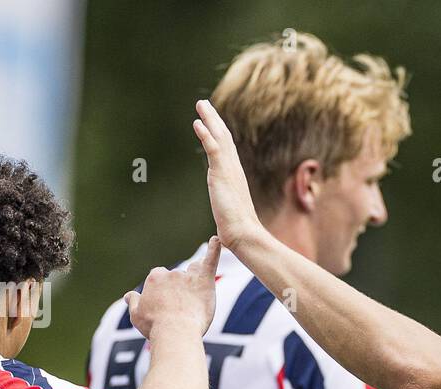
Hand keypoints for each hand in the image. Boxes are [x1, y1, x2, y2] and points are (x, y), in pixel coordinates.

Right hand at [124, 236, 220, 339]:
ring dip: (195, 280)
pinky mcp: (205, 280)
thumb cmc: (155, 326)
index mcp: (154, 278)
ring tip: (196, 296)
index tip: (166, 307)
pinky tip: (217, 240)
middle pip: (178, 277)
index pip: (160, 278)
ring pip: (194, 272)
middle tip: (182, 311)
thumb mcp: (137, 315)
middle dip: (180, 290)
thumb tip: (128, 296)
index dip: (164, 293)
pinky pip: (211, 260)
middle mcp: (171, 273)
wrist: (176, 332)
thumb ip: (134, 303)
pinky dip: (215, 249)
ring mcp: (188, 276)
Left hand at [192, 99, 264, 250]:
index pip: (226, 150)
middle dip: (213, 119)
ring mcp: (229, 170)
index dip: (218, 134)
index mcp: (234, 176)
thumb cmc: (239, 230)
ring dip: (209, 119)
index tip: (211, 122)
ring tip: (200, 104)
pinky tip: (197, 123)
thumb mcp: (231, 216)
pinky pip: (213, 148)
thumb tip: (224, 226)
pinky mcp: (222, 173)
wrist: (243, 233)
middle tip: (203, 104)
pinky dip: (205, 134)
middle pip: (223, 137)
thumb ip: (227, 212)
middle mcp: (233, 169)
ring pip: (219, 138)